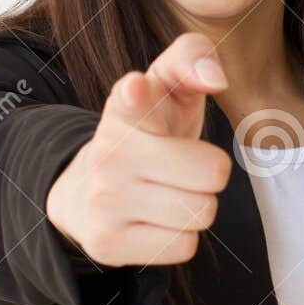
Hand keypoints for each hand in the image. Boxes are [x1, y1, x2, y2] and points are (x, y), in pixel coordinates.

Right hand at [45, 33, 231, 265]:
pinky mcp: (106, 244)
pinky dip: (180, 237)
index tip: (136, 87)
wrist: (88, 191)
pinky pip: (184, 247)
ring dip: (197, 206)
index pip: (131, 97)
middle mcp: (108, 152)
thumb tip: (215, 78)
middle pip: (213, 173)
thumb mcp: (168, 86)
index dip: (138, 94)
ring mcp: (103, 200)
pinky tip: (155, 221)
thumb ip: (193, 58)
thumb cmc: (150, 130)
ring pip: (201, 213)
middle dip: (211, 172)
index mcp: (125, 105)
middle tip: (185, 167)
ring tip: (170, 192)